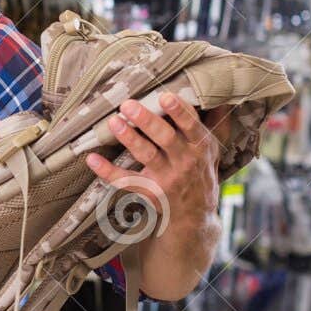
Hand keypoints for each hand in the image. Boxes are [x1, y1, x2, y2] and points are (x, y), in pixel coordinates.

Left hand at [86, 93, 229, 240]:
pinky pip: (126, 180)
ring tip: (113, 122)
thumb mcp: (212, 148)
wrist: (195, 213)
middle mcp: (184, 161)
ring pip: (146, 155)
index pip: (191, 125)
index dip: (178, 111)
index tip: (164, 96)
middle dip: (147, 121)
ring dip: (128, 138)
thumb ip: (213, 123)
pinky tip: (92, 159)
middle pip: (165, 138)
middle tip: (128, 105)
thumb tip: (218, 98)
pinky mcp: (149, 191)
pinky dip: (107, 171)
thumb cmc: (200, 171)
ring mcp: (166, 177)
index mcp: (200, 146)